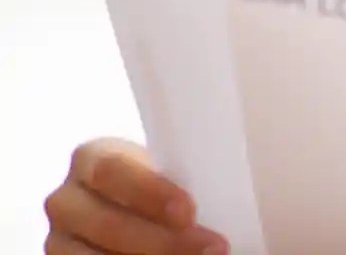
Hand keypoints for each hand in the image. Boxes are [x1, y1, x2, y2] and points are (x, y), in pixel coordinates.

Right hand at [43, 138, 227, 253]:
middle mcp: (66, 199)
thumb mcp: (167, 171)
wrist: (134, 206)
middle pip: (109, 225)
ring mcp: (59, 239)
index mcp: (92, 159)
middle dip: (165, 242)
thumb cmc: (161, 183)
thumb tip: (226, 201)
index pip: (113, 171)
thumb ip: (186, 179)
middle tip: (214, 248)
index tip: (189, 212)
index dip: (151, 193)